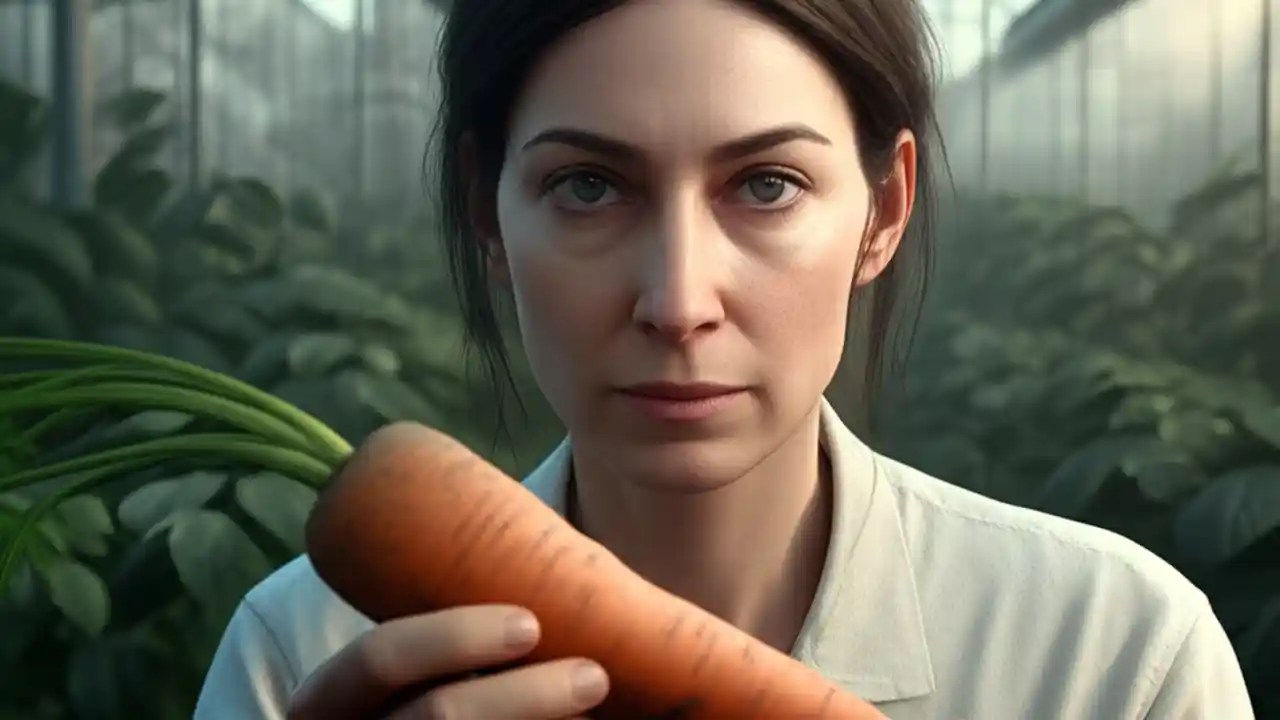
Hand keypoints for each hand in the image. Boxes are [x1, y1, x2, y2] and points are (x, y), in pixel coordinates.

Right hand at [285, 604, 609, 719]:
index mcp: (329, 703)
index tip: (531, 623)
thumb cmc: (429, 697)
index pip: (374, 661)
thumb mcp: (408, 676)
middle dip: (522, 696)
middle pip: (434, 717)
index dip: (449, 638)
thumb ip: (444, 644)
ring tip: (597, 712)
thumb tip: (554, 572)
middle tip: (594, 674)